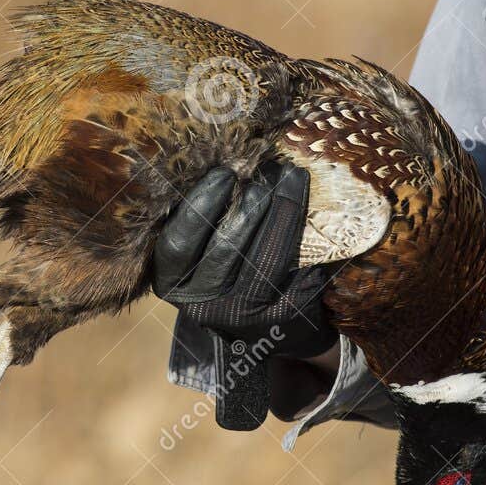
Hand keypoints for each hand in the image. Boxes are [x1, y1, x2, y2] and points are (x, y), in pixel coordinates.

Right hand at [154, 160, 338, 428]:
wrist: (261, 328)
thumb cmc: (221, 270)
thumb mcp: (195, 253)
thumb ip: (198, 220)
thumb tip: (219, 156)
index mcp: (170, 283)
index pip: (178, 244)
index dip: (201, 205)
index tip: (224, 171)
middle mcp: (203, 305)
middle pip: (227, 251)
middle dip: (250, 205)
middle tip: (266, 169)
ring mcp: (244, 315)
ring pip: (267, 259)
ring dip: (283, 212)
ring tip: (291, 178)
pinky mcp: (281, 316)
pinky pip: (296, 271)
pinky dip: (306, 237)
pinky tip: (314, 208)